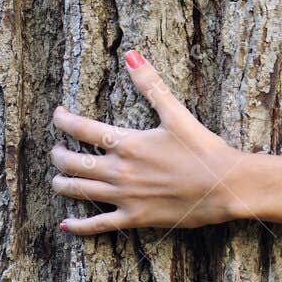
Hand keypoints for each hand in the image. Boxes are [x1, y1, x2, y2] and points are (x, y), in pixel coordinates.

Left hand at [50, 50, 247, 235]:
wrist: (225, 186)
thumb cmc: (203, 149)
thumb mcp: (177, 113)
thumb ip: (151, 84)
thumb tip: (131, 55)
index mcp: (127, 143)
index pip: (81, 129)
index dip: (64, 120)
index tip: (58, 115)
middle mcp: (119, 171)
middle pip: (73, 162)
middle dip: (59, 155)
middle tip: (57, 150)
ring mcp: (124, 197)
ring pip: (79, 191)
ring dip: (61, 183)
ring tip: (57, 178)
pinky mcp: (134, 218)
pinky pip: (98, 224)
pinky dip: (79, 226)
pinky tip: (66, 225)